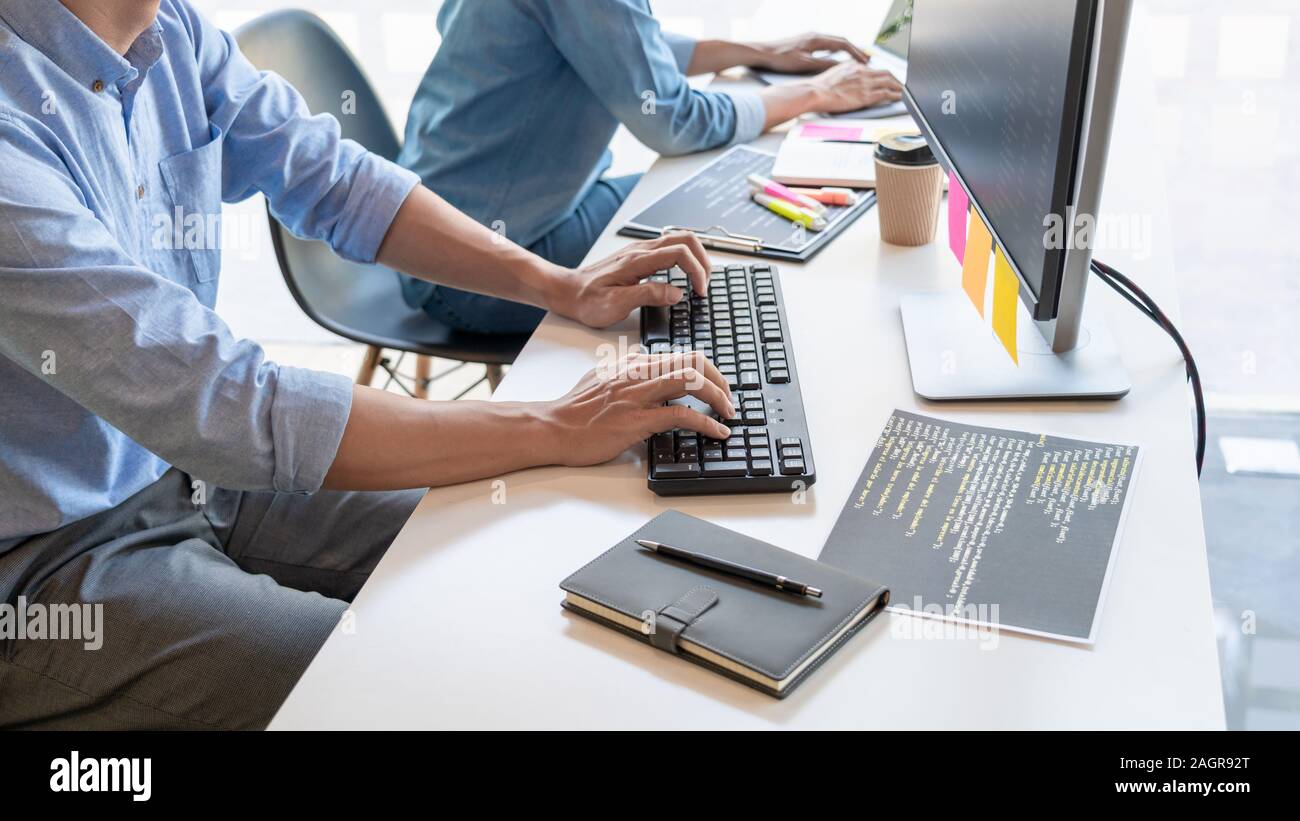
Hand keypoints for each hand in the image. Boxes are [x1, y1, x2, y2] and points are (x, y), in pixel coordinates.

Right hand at [539, 351, 734, 466]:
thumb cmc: (572, 409)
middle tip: (729, 399)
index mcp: (632, 364)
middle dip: (719, 379)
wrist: (552, 428)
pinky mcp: (635, 420)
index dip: (707, 368)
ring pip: (690, 380)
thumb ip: (623, 368)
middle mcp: (638, 374)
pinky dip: (706, 423)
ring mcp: (637, 396)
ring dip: (718, 396)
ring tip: (729, 412)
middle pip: (692, 362)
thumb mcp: (599, 376)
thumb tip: (640, 360)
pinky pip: (680, 416)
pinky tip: (717, 433)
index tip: (717, 385)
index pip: (680, 355)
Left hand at [547, 233, 711, 328]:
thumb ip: (648, 295)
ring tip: (699, 280)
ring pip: (680, 240)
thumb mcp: (616, 304)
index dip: (697, 271)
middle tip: (705, 284)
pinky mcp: (639, 256)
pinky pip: (670, 248)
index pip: (680, 253)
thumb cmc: (587, 300)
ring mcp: (641, 251)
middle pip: (686, 239)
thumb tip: (677, 293)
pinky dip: (685, 257)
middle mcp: (641, 250)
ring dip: (696, 257)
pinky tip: (684, 274)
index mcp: (638, 260)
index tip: (699, 292)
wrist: (567, 291)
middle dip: (703, 260)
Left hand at [752, 33, 868, 74]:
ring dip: (846, 50)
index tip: (866, 61)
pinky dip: (836, 51)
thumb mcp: (805, 64)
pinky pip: (826, 45)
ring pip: (834, 42)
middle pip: (841, 41)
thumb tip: (840, 67)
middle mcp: (815, 36)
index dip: (856, 53)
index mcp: (817, 39)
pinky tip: (836, 58)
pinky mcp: (805, 43)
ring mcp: (810, 38)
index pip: (843, 44)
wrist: (763, 53)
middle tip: (866, 60)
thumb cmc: (781, 59)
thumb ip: (823, 65)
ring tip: (855, 59)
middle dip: (855, 51)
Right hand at [804, 61, 902, 112]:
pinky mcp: (866, 95)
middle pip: (886, 73)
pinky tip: (900, 98)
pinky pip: (886, 94)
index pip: (875, 69)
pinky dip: (896, 95)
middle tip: (901, 85)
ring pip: (890, 82)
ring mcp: (866, 83)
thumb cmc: (820, 86)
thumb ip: (846, 73)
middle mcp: (863, 72)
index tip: (888, 79)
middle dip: (896, 80)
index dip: (884, 75)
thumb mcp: (835, 73)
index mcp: (855, 66)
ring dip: (899, 87)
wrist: (816, 92)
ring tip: (904, 92)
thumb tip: (850, 77)